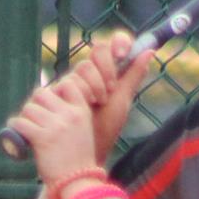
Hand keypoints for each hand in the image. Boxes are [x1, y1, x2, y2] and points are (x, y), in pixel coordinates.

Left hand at [10, 80, 100, 187]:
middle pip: (41, 94)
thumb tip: (43, 101)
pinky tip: (17, 137)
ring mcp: (56, 126)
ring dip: (24, 118)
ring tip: (26, 130)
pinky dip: (15, 129)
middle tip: (33, 119)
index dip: (55, 91)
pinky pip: (20, 123)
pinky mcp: (42, 138)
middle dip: (34, 105)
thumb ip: (68, 116)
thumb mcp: (82, 131)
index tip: (50, 106)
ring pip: (29, 108)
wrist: (79, 183)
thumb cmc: (78, 160)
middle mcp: (69, 115)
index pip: (67, 84)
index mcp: (81, 112)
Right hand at [60, 33, 155, 160]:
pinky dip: (72, 96)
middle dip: (104, 71)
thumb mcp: (121, 103)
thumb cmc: (103, 130)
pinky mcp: (49, 98)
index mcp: (100, 74)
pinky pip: (58, 87)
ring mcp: (64, 87)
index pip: (107, 47)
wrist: (83, 155)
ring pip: (77, 70)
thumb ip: (132, 77)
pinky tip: (79, 108)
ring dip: (90, 86)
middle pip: (93, 56)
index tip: (122, 54)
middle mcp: (81, 76)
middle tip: (109, 91)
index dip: (117, 42)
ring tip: (95, 105)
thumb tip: (150, 50)